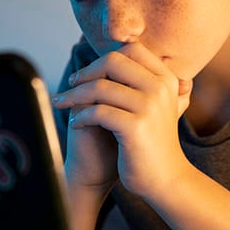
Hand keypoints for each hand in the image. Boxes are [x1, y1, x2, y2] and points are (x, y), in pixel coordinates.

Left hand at [53, 43, 192, 197]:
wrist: (166, 180)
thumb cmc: (153, 143)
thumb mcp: (156, 106)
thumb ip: (143, 82)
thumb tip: (115, 55)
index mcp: (166, 79)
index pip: (131, 50)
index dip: (103, 58)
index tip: (87, 74)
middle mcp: (160, 88)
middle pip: (113, 61)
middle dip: (86, 72)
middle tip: (71, 86)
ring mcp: (150, 106)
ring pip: (100, 87)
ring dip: (74, 95)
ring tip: (63, 104)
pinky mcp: (136, 126)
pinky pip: (98, 111)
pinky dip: (82, 116)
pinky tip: (77, 124)